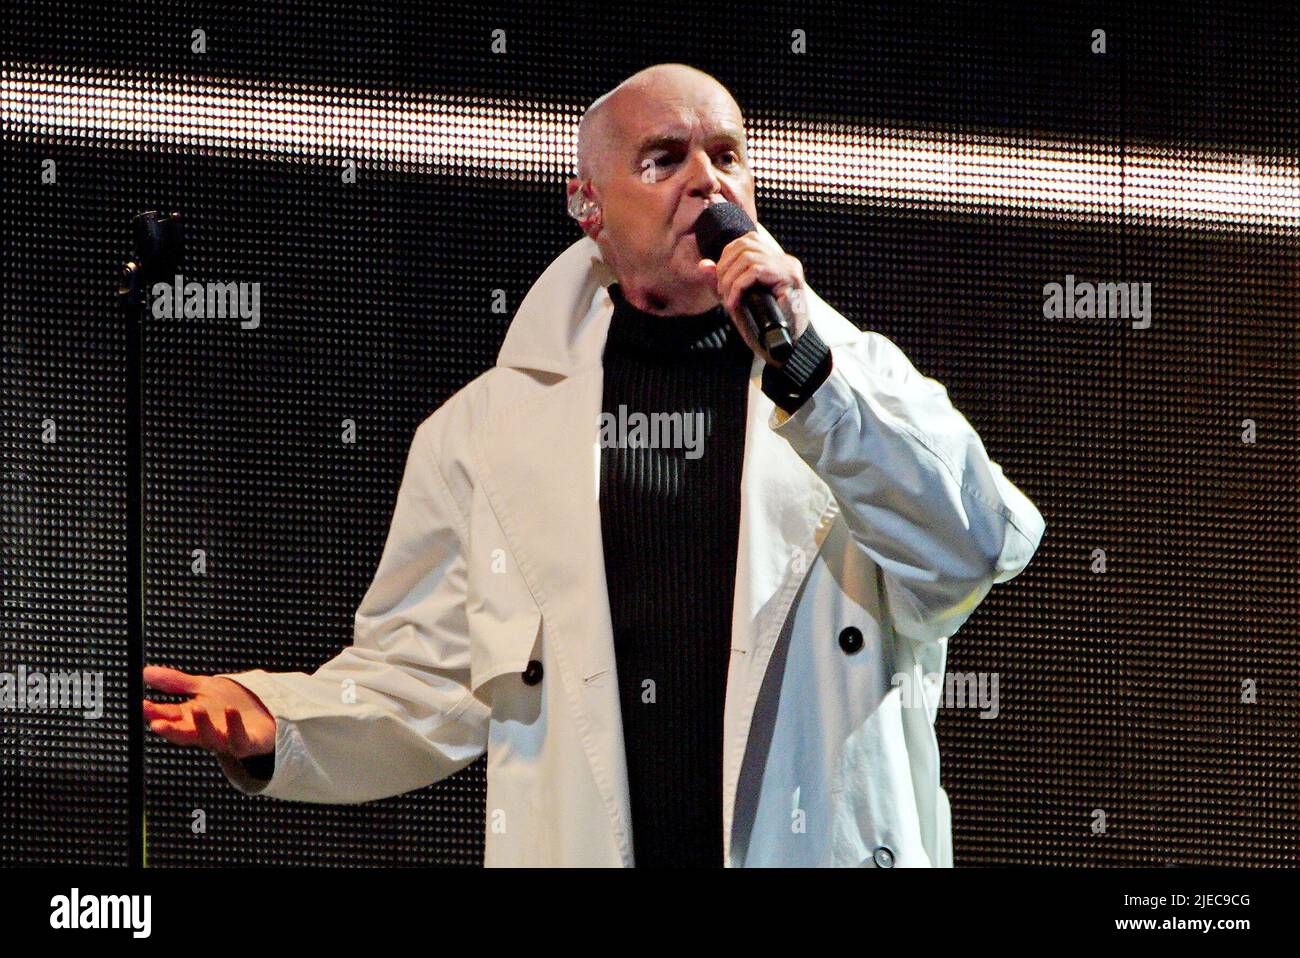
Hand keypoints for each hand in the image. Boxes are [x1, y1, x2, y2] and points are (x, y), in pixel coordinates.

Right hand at [142, 665, 275, 758]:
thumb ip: (175, 682)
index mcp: (191, 720)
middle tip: (157, 724)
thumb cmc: (229, 703)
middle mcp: (205, 731)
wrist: (264, 713)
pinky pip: (239, 738)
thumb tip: (145, 672)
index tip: (143, 706)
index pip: (169, 717)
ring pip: (210, 738)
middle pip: (184, 734)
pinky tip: (230, 711)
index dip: (155, 713)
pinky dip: (234, 726)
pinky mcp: (246, 742)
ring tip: (196, 709)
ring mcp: (225, 739)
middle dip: (170, 730)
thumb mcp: (202, 687)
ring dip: (201, 725)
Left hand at [696, 231, 808, 360]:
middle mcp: (785, 260)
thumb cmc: (764, 327)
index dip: (727, 257)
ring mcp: (789, 268)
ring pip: (748, 257)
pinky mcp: (790, 279)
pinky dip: (738, 286)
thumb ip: (723, 281)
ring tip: (727, 298)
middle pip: (745, 244)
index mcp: (776, 260)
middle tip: (720, 292)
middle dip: (725, 267)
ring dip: (730, 278)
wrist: (786, 349)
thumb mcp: (739, 300)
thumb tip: (704, 265)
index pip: (747, 240)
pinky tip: (733, 302)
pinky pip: (755, 271)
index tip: (720, 282)